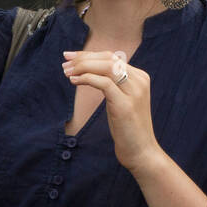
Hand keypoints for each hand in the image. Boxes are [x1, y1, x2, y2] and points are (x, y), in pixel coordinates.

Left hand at [62, 50, 159, 175]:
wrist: (141, 151)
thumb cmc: (128, 128)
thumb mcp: (121, 100)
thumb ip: (113, 84)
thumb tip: (90, 71)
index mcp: (140, 78)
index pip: (112, 57)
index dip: (89, 55)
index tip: (71, 57)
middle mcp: (140, 81)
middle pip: (108, 59)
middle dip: (83, 58)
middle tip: (65, 63)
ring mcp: (134, 93)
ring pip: (106, 67)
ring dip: (83, 66)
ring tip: (67, 72)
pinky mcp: (125, 105)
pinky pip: (104, 83)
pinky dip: (86, 79)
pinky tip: (74, 81)